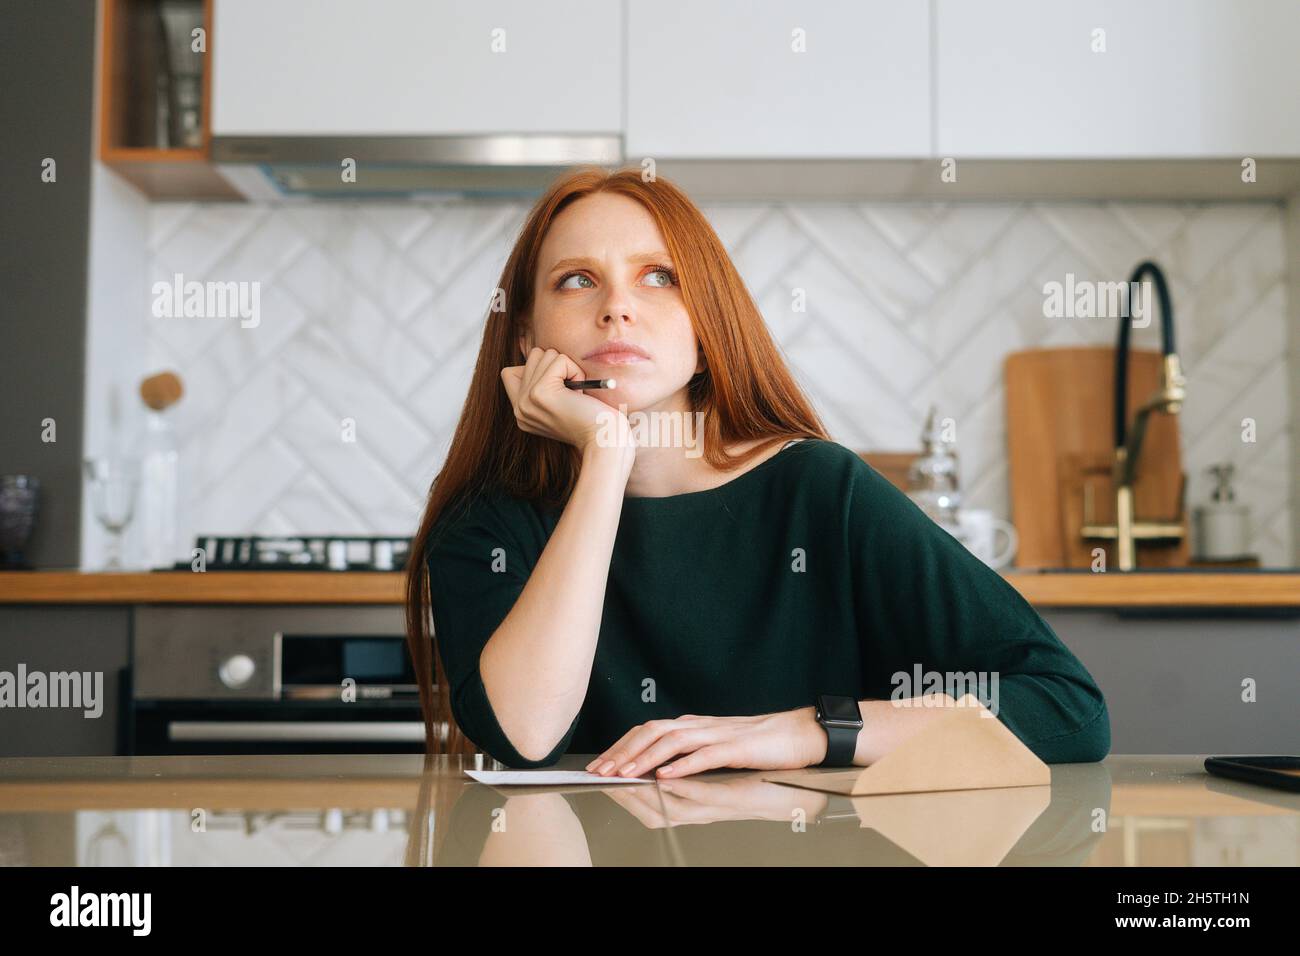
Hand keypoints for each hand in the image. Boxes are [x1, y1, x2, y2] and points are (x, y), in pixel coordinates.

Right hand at [500, 346, 633, 452]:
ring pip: (544, 354)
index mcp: (521, 413)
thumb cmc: (593, 421)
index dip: (537, 369)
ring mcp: (526, 400)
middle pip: (532, 357)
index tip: (559, 388)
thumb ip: (543, 385)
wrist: (603, 440)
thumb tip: (540, 355)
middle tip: (571, 393)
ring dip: (568, 368)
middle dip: (558, 367)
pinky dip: (576, 371)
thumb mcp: (560, 404)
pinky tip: (580, 393)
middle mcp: (519, 408)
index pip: (510, 372)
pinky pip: (559, 360)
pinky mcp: (539, 393)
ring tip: (576, 393)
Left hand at [584, 707, 829, 778]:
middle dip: (622, 752)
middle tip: (601, 770)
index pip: (646, 731)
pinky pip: (703, 755)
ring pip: (671, 742)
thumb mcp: (713, 745)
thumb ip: (686, 751)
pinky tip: (666, 775)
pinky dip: (682, 765)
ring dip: (644, 758)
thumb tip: (656, 765)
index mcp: (691, 726)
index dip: (620, 747)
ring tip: (624, 773)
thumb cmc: (757, 743)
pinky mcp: (735, 747)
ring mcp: (716, 734)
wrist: (796, 735)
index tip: (599, 765)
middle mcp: (698, 726)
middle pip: (650, 732)